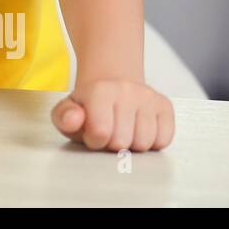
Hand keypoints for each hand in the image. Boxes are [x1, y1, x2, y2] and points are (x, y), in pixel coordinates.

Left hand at [51, 78, 174, 150]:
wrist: (111, 83)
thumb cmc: (89, 105)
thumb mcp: (67, 111)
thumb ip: (64, 118)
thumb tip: (74, 119)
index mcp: (99, 90)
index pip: (100, 133)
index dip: (94, 140)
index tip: (91, 131)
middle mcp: (126, 90)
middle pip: (122, 142)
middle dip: (112, 145)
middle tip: (108, 131)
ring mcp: (148, 97)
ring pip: (144, 144)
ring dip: (132, 145)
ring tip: (123, 130)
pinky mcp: (165, 105)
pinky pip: (163, 140)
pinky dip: (152, 142)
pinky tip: (138, 129)